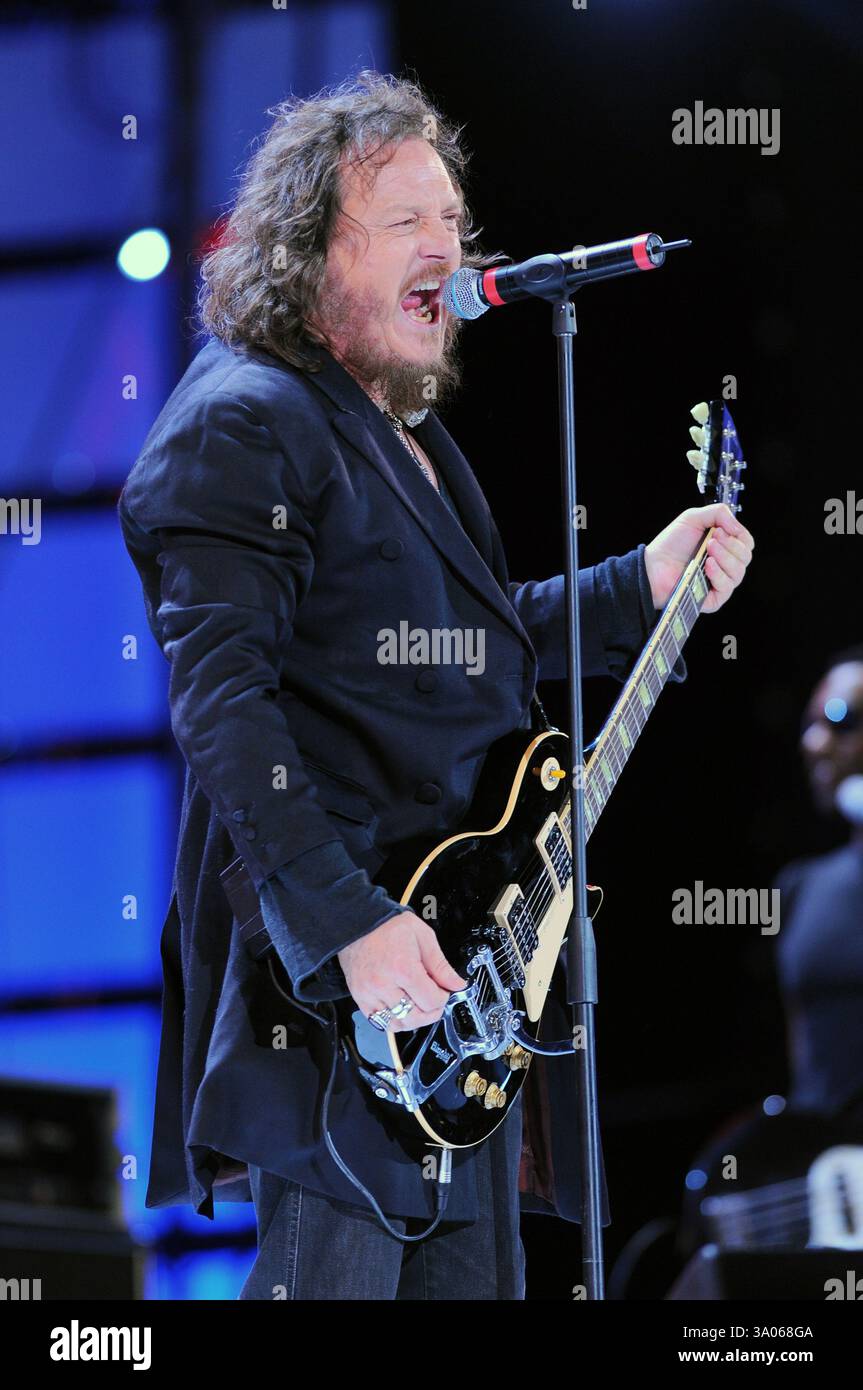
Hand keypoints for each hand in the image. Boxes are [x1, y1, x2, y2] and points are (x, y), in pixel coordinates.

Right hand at [338, 912, 466, 1031]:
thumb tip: (456, 984)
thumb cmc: (388, 927)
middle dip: (431, 1011)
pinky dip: (394, 1020)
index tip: (443, 991)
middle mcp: (384, 984)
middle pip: (416, 1017)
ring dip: (413, 1020)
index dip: (443, 998)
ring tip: (418, 1005)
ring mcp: (369, 994)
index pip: (431, 1001)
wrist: (359, 924)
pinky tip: (401, 1008)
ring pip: (398, 1024)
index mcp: (402, 968)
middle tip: (434, 999)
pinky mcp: (360, 998)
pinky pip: (380, 1022)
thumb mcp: (423, 937)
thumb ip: (441, 965)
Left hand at [644, 503, 753, 613]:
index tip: (719, 530)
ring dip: (725, 558)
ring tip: (707, 551)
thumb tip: (737, 526)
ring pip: (739, 572)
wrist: (652, 566)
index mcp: (724, 547)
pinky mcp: (714, 598)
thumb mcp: (693, 518)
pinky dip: (719, 574)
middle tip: (711, 541)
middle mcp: (725, 565)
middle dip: (730, 546)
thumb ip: (718, 513)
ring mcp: (721, 582)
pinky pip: (727, 587)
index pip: (746, 542)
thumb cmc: (671, 544)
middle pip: (745, 557)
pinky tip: (707, 566)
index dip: (737, 536)